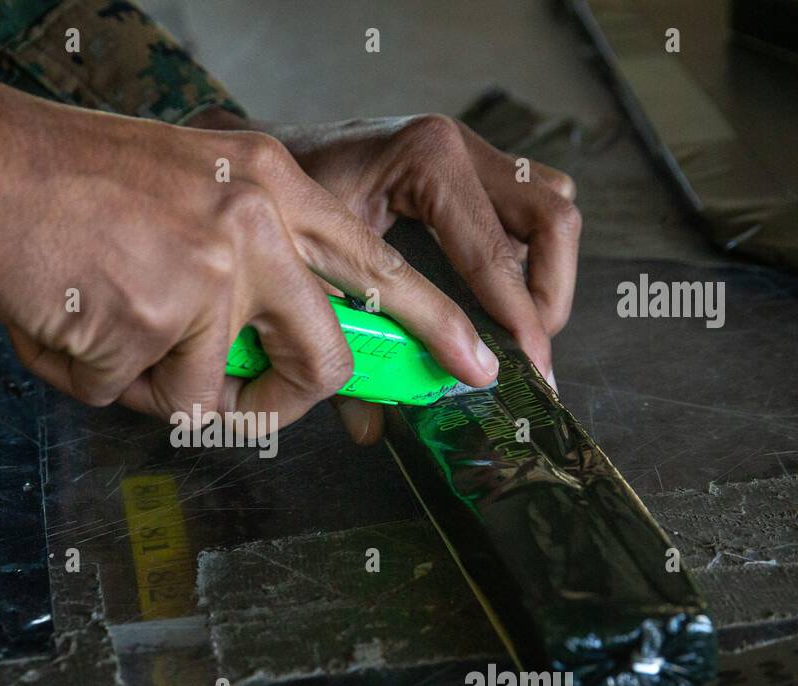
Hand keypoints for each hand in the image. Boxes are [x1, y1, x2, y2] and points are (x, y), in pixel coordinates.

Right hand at [0, 56, 500, 433]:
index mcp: (267, 182)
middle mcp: (253, 226)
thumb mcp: (180, 191)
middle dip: (283, 406)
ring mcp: (208, 277)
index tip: (476, 368)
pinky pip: (133, 401)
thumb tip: (252, 357)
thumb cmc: (55, 177)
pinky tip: (59, 317)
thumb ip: (236, 264)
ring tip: (94, 322)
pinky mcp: (153, 327)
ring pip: (207, 401)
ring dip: (148, 383)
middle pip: (326, 360)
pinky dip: (91, 377)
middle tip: (243, 408)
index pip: (377, 264)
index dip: (436, 324)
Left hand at [193, 110, 580, 442]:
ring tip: (523, 334)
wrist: (246, 160)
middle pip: (551, 216)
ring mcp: (466, 148)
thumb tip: (371, 427)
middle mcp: (455, 145)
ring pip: (550, 206)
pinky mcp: (465, 164)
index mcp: (424, 161)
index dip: (518, 321)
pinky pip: (527, 205)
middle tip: (531, 357)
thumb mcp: (308, 274)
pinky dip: (527, 255)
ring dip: (548, 274)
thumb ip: (341, 346)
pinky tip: (501, 302)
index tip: (528, 370)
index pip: (496, 253)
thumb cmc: (271, 207)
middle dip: (549, 296)